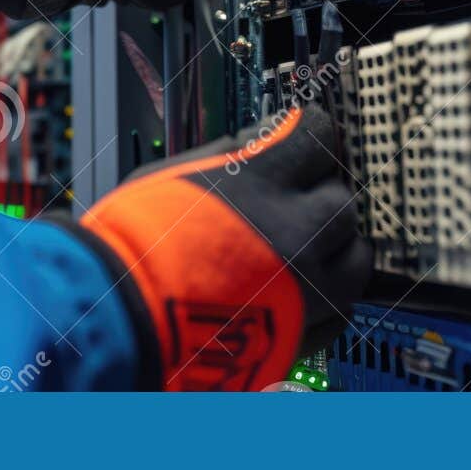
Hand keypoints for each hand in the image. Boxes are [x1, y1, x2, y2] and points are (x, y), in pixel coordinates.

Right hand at [71, 105, 369, 390]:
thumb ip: (229, 156)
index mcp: (262, 183)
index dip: (308, 132)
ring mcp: (302, 292)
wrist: (116, 321)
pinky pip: (340, 312)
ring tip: (304, 247)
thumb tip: (259, 138)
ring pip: (354, 259)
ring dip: (335, 246)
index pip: (317, 137)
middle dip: (320, 194)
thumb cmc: (128, 247)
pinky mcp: (297, 337)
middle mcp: (294, 235)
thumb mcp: (173, 174)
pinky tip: (300, 288)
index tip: (299, 135)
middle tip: (295, 197)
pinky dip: (327, 295)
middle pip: (341, 201)